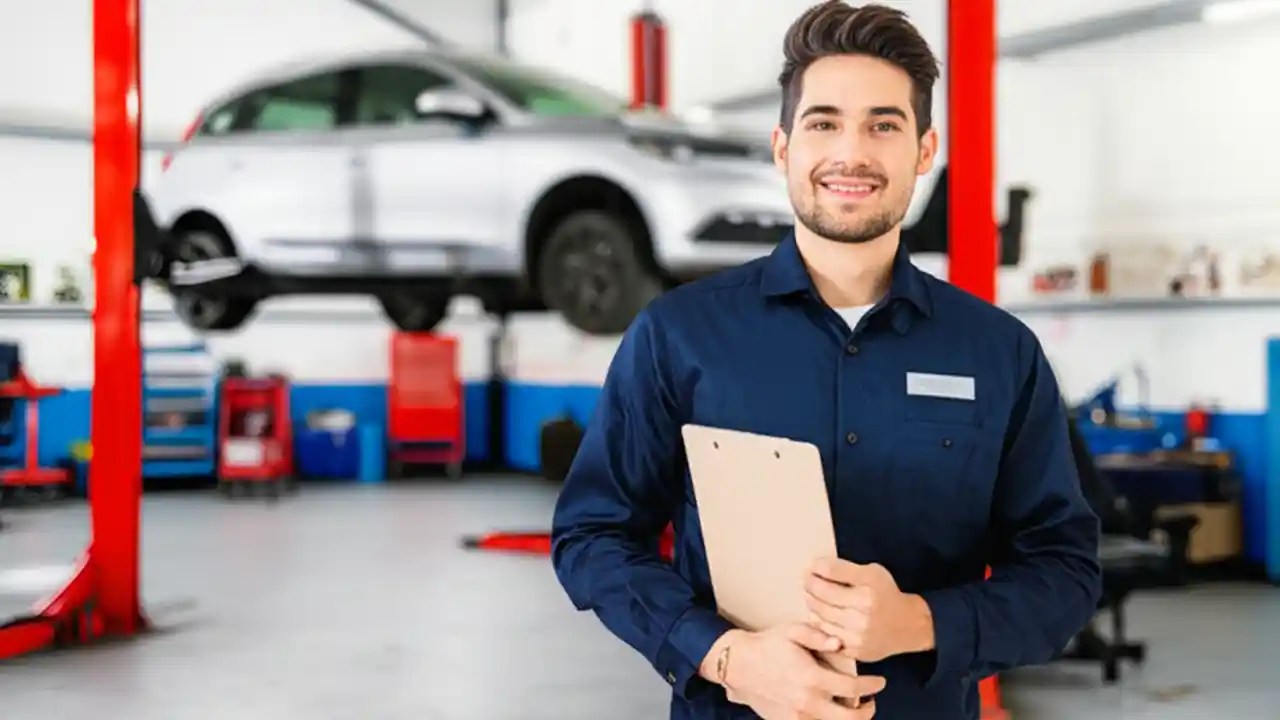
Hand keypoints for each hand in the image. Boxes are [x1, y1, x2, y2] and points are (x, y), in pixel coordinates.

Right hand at [701, 624, 885, 719]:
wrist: (738, 663)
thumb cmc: (766, 645)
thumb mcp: (792, 631)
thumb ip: (818, 636)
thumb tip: (841, 643)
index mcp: (812, 678)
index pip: (853, 689)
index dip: (871, 686)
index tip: (879, 682)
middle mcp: (807, 702)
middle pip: (850, 718)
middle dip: (867, 711)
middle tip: (870, 701)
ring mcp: (797, 716)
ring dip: (848, 718)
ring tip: (852, 707)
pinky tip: (829, 710)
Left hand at [805, 559, 934, 662]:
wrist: (909, 626)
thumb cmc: (886, 595)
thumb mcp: (872, 572)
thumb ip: (844, 569)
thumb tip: (815, 566)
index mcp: (867, 591)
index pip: (829, 575)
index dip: (815, 570)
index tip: (811, 568)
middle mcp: (862, 614)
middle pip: (821, 595)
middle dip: (809, 586)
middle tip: (807, 581)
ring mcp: (858, 635)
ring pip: (820, 616)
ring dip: (812, 604)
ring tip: (812, 596)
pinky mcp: (854, 651)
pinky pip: (826, 634)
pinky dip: (820, 623)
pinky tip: (821, 615)